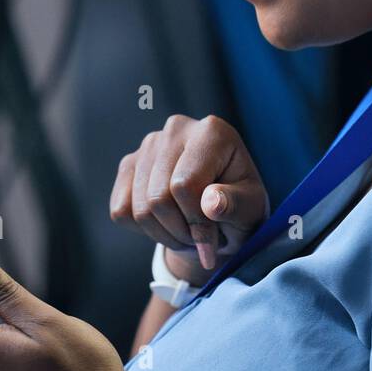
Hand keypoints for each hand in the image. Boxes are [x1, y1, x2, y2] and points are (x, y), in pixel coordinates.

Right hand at [109, 114, 269, 282]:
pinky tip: (167, 221)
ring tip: (187, 232)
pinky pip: (121, 210)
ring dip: (164, 234)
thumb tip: (211, 203)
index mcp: (212, 131)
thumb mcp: (250, 208)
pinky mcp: (129, 164)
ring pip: (140, 208)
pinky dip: (143, 229)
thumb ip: (234, 205)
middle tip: (199, 239)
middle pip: (159, 198)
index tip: (211, 241)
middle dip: (180, 231)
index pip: (185, 185)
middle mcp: (176, 129)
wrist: (220, 210)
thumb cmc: (239, 205)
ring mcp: (149, 144)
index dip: (197, 223)